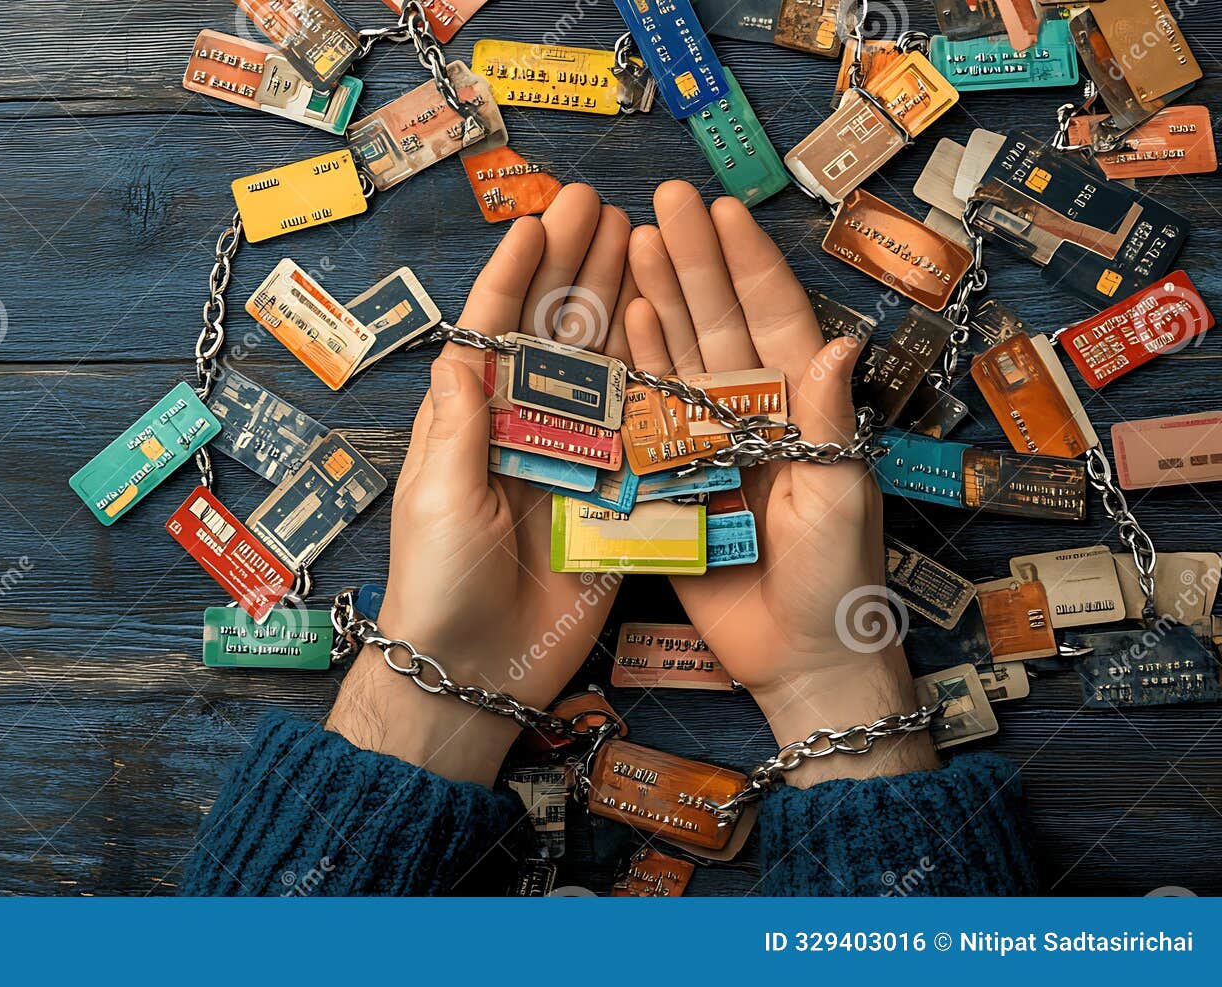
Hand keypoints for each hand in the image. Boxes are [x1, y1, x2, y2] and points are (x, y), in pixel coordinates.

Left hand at [328, 184, 634, 785]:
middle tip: (603, 207)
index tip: (538, 219)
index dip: (515, 275)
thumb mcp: (436, 497)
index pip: (493, 331)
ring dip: (617, 307)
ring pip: (600, 369)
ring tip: (640, 243)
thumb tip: (462, 347)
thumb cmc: (437, 583)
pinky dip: (652, 382)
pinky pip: (637, 432)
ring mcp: (569, 460)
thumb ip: (457, 423)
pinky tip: (667, 331)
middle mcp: (521, 430)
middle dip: (575, 269)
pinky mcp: (611, 498)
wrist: (475, 667)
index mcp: (470, 421)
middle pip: (554, 335)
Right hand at [625, 182, 936, 785]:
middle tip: (664, 201)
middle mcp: (755, 412)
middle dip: (694, 261)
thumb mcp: (840, 496)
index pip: (775, 320)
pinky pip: (650, 414)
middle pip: (720, 323)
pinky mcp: (674, 478)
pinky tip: (621, 320)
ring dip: (660, 299)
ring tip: (635, 244)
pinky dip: (636, 365)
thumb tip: (840, 344)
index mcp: (804, 407)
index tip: (722, 210)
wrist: (798, 657)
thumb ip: (831, 421)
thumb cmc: (837, 579)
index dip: (748, 265)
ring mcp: (712, 441)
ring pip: (680, 356)